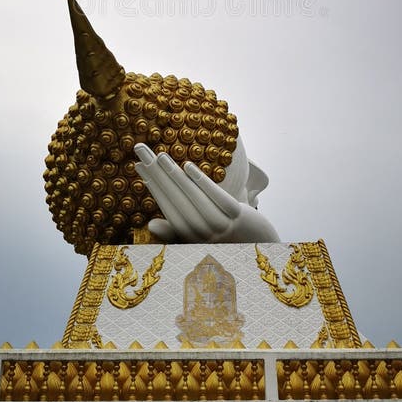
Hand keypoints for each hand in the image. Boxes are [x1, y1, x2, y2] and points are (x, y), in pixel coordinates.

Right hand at [134, 143, 279, 242]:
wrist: (264, 251)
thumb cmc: (229, 241)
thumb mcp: (202, 238)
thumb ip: (177, 232)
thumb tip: (150, 224)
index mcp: (191, 238)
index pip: (166, 206)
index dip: (152, 185)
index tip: (138, 164)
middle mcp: (203, 235)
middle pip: (175, 200)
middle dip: (156, 174)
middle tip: (140, 150)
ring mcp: (222, 226)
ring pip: (193, 199)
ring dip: (175, 177)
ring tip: (160, 157)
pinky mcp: (240, 218)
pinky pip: (218, 199)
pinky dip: (202, 184)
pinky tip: (189, 166)